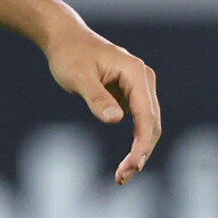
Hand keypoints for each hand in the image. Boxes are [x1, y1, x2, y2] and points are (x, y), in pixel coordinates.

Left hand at [44, 21, 162, 183]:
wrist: (65, 40)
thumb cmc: (69, 55)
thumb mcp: (78, 77)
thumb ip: (96, 98)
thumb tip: (116, 119)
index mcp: (135, 73)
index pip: (146, 114)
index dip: (142, 142)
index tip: (133, 165)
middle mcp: (144, 80)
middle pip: (152, 123)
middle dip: (141, 152)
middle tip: (123, 177)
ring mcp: (140, 88)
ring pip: (148, 126)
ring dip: (140, 151)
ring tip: (122, 176)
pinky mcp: (132, 95)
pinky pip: (140, 123)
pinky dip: (136, 143)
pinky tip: (125, 163)